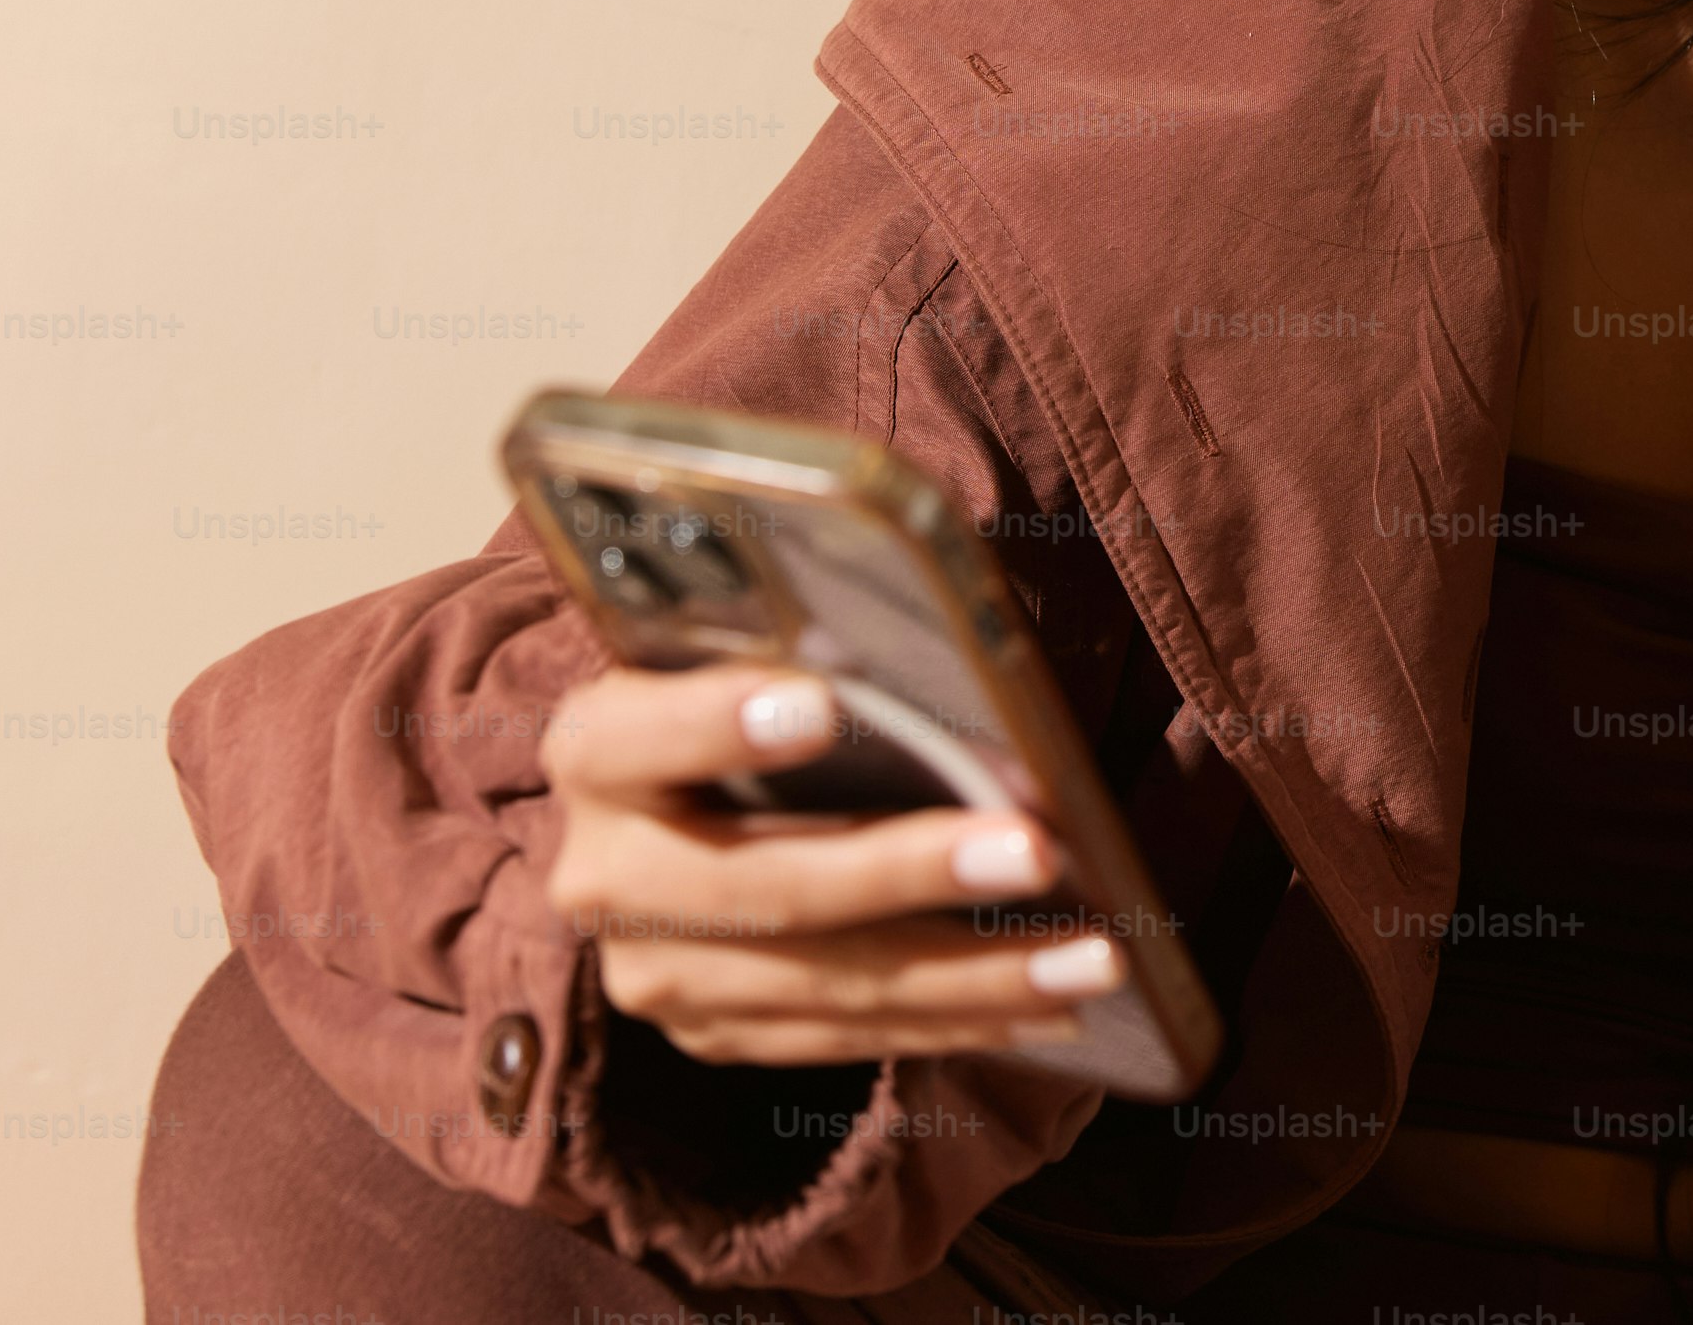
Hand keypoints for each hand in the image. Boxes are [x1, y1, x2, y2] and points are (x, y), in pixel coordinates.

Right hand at [541, 664, 1122, 1066]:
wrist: (671, 812)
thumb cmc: (754, 695)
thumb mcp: (754, 657)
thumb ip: (824, 652)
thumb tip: (967, 669)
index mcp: (598, 746)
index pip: (640, 733)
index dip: (720, 721)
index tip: (824, 703)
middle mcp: (604, 872)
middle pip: (763, 885)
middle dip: (911, 871)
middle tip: (1037, 850)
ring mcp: (653, 973)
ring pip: (825, 983)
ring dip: (975, 975)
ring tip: (1094, 957)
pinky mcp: (711, 1036)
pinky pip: (846, 1040)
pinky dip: (957, 1021)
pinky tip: (1052, 1003)